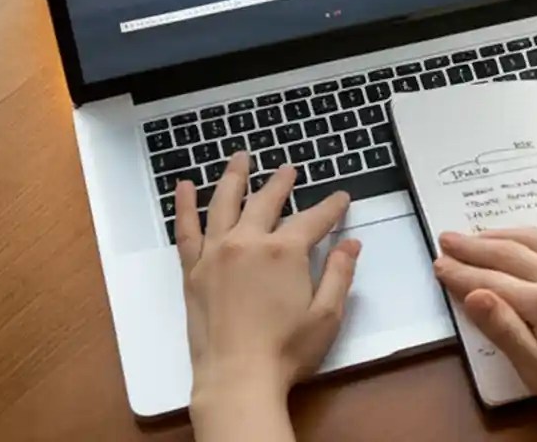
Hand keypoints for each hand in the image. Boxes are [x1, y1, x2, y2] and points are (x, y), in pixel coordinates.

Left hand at [177, 152, 360, 438]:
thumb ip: (340, 274)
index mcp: (285, 251)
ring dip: (234, 177)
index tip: (341, 197)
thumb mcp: (327, 314)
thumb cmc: (286, 350)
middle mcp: (248, 242)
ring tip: (240, 158)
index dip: (331, 207)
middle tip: (290, 169)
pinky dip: (185, 206)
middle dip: (282, 182)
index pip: (314, 219)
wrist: (236, 378)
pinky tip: (184, 186)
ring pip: (224, 203)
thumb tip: (351, 244)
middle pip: (266, 201)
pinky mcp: (193, 270)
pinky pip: (186, 230)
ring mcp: (216, 253)